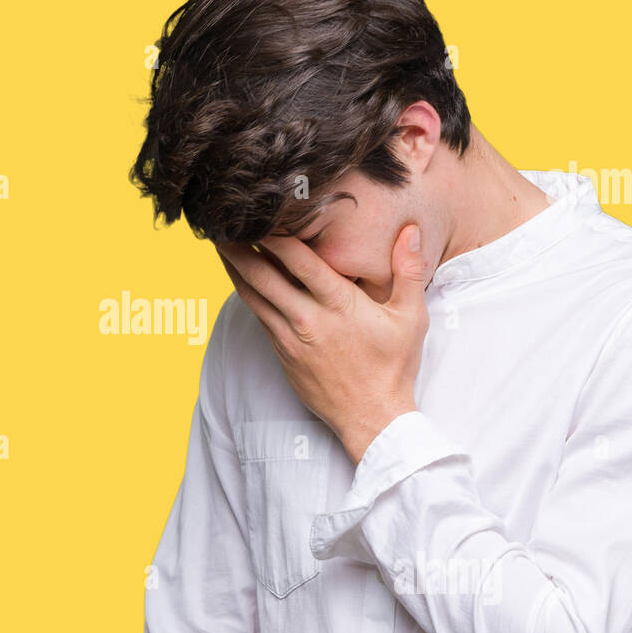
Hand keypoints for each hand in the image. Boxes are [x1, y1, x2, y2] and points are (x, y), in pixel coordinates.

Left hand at [216, 224, 429, 463]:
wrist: (371, 418)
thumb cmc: (393, 367)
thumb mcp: (411, 318)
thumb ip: (409, 271)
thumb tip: (410, 230)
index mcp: (339, 306)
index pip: (300, 263)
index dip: (275, 237)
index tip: (260, 214)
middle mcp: (308, 320)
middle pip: (263, 277)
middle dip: (239, 248)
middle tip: (222, 224)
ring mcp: (290, 338)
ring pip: (253, 297)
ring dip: (234, 269)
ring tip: (220, 244)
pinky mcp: (282, 353)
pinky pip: (259, 316)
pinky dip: (246, 294)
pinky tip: (239, 278)